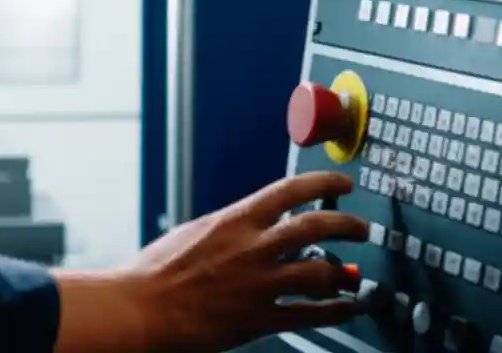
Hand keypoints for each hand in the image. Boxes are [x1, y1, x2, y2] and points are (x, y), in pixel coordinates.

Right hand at [54, 171, 368, 351]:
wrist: (140, 310)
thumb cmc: (155, 273)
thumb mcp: (195, 232)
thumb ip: (229, 227)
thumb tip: (247, 224)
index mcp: (237, 220)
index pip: (292, 190)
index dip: (325, 182)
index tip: (343, 182)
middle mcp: (254, 248)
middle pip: (318, 226)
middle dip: (347, 224)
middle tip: (361, 228)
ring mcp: (260, 285)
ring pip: (320, 272)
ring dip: (344, 274)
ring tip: (354, 275)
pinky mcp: (259, 319)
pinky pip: (309, 315)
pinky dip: (334, 311)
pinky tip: (346, 309)